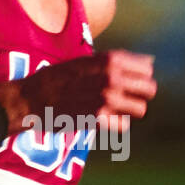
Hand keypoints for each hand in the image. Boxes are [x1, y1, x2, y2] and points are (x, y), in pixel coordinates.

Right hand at [11, 50, 155, 130]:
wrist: (33, 98)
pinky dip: (115, 124)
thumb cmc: (59, 78)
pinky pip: (124, 125)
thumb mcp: (88, 60)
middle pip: (150, 89)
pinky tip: (103, 118)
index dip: (139, 77)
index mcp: (110, 59)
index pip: (147, 69)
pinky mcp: (99, 118)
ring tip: (113, 109)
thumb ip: (117, 61)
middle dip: (139, 94)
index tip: (128, 82)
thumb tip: (150, 62)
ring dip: (129, 111)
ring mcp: (107, 98)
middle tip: (124, 98)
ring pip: (141, 109)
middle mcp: (112, 76)